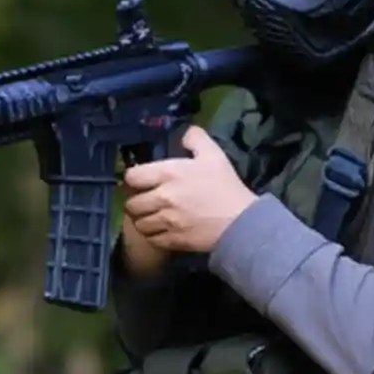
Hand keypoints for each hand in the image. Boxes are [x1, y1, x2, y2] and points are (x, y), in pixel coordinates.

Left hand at [121, 125, 258, 252]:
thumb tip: (185, 133)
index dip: (134, 179)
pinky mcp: (172, 240)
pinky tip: (161, 230)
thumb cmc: (225, 187)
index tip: (141, 181)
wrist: (242, 222)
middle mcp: (162, 197)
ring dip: (143, 220)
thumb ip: (196, 140)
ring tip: (151, 217)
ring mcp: (166, 221)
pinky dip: (153, 235)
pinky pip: (151, 239)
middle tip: (145, 201)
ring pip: (138, 223)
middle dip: (136, 202)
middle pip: (131, 204)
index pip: (132, 177)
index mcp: (168, 174)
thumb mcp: (214, 156)